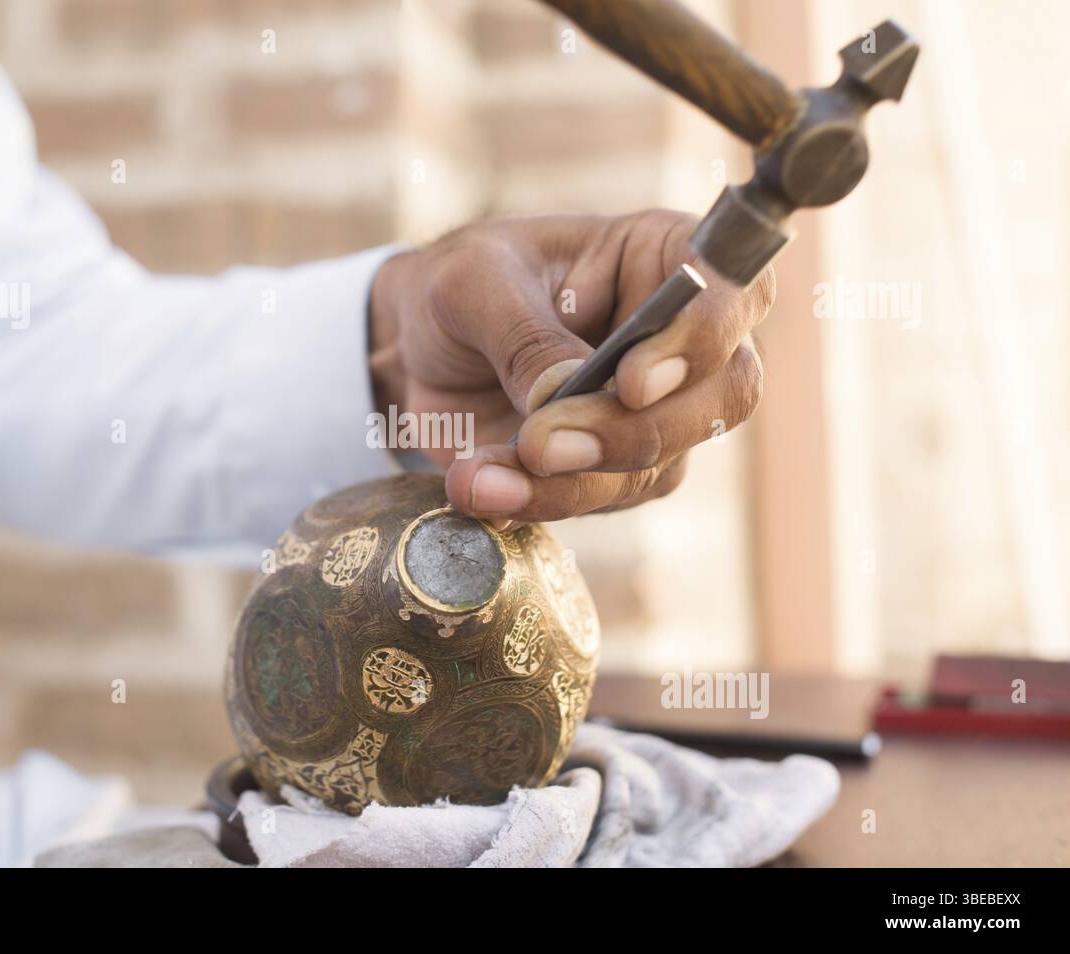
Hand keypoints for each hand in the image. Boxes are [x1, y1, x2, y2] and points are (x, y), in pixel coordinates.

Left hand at [367, 211, 773, 523]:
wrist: (413, 352)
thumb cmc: (457, 287)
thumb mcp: (473, 284)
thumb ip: (524, 334)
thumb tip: (565, 394)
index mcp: (664, 257)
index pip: (737, 289)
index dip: (705, 338)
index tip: (630, 381)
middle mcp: (680, 338)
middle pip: (722, 396)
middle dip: (634, 432)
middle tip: (541, 443)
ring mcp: (656, 411)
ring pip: (659, 465)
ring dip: (570, 481)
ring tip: (481, 477)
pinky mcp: (616, 469)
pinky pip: (601, 499)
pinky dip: (539, 500)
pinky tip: (480, 487)